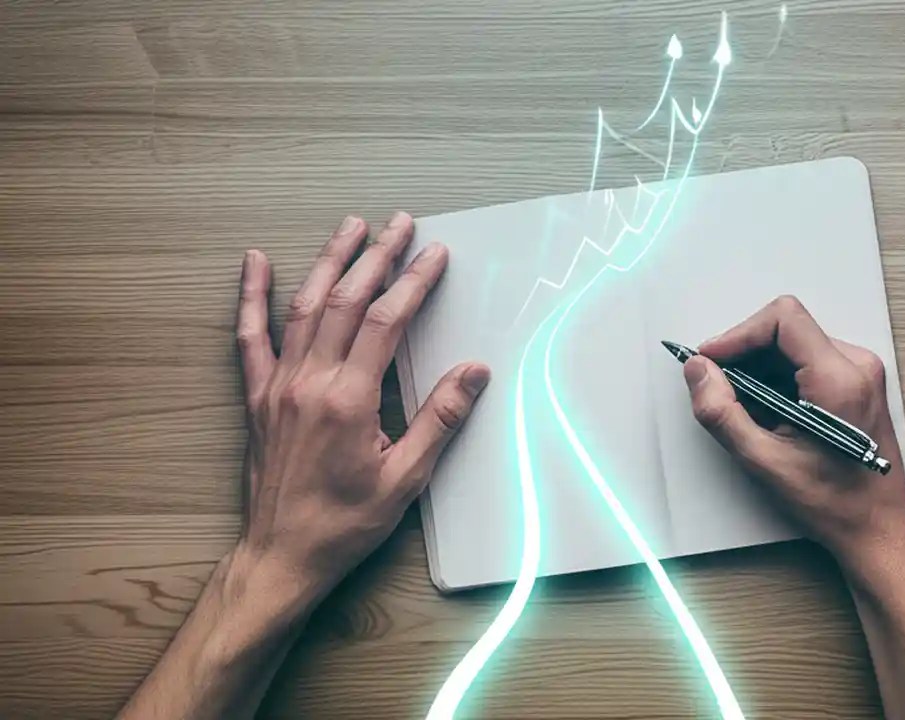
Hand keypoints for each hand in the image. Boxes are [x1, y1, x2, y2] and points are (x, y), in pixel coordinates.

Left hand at [234, 211, 489, 601]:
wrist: (281, 556)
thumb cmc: (345, 524)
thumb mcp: (405, 478)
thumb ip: (440, 419)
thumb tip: (474, 372)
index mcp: (349, 399)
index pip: (386, 322)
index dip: (413, 283)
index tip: (434, 255)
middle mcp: (309, 381)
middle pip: (345, 301)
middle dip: (376, 257)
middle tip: (400, 224)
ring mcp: (278, 385)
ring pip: (303, 306)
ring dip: (328, 262)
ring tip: (351, 227)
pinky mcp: (257, 396)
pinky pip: (250, 335)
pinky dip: (251, 295)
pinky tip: (254, 263)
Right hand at [681, 295, 904, 576]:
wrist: (877, 529)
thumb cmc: (834, 504)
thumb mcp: (765, 462)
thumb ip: (722, 413)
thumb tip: (698, 371)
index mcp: (839, 380)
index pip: (783, 319)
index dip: (738, 334)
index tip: (710, 360)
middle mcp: (857, 366)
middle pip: (786, 328)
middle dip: (745, 353)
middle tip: (718, 386)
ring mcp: (860, 373)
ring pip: (794, 344)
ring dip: (759, 368)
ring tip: (744, 408)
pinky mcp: (856, 383)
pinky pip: (807, 361)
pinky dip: (778, 379)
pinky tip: (767, 414)